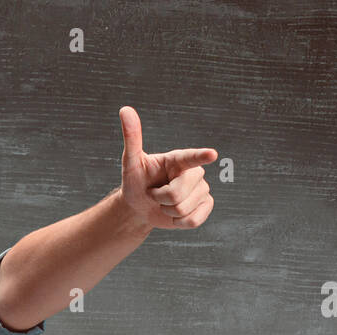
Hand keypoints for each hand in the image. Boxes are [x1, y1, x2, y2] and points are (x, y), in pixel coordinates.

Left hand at [118, 105, 217, 230]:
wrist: (140, 206)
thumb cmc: (136, 182)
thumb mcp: (130, 163)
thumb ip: (132, 138)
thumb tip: (125, 109)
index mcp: (177, 159)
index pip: (190, 157)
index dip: (201, 156)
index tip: (212, 154)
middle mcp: (194, 172)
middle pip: (178, 192)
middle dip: (160, 199)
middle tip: (155, 194)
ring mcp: (202, 189)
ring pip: (184, 209)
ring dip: (168, 212)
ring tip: (164, 203)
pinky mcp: (205, 205)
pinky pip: (194, 220)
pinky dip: (179, 223)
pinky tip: (174, 215)